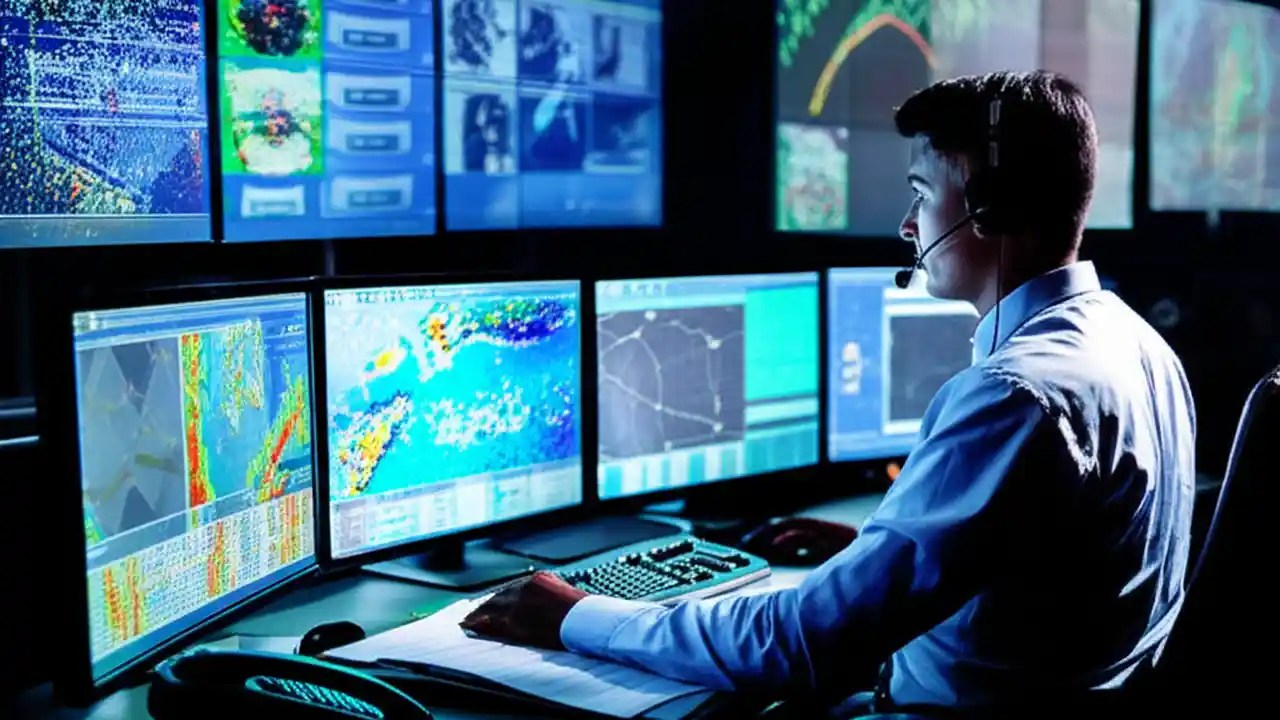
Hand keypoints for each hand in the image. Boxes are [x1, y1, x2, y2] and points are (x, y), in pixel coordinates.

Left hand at [460, 571, 587, 649]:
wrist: (586, 622)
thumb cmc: (582, 612)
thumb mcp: (566, 594)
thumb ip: (550, 593)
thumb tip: (545, 600)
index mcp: (538, 579)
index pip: (511, 588)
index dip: (499, 597)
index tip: (489, 601)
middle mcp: (525, 588)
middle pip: (498, 597)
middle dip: (485, 606)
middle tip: (472, 612)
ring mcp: (519, 605)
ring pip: (491, 609)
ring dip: (479, 615)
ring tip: (467, 621)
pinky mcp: (516, 622)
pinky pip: (493, 624)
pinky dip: (480, 626)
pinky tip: (471, 628)